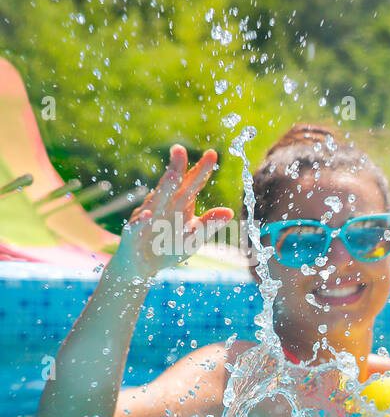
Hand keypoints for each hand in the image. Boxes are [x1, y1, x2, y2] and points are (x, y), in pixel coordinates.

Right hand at [111, 145, 233, 281]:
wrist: (140, 266)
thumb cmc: (169, 247)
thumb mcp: (194, 237)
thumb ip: (209, 224)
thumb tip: (229, 211)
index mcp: (179, 204)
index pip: (192, 184)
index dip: (201, 170)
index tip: (212, 153)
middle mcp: (162, 206)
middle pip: (172, 186)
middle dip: (177, 168)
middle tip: (180, 150)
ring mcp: (146, 218)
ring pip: (155, 202)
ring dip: (164, 189)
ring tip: (174, 176)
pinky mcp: (133, 235)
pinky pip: (136, 227)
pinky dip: (141, 221)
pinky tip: (147, 215)